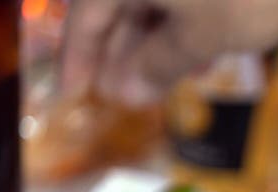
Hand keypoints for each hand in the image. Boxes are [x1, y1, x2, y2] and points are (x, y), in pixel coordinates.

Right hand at [61, 0, 277, 105]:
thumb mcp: (203, 35)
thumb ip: (160, 64)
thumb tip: (126, 93)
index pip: (83, 17)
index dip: (78, 60)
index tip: (74, 93)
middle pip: (116, 6)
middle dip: (122, 54)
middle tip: (126, 96)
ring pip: (154, 0)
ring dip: (157, 43)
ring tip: (167, 82)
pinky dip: (185, 21)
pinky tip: (201, 51)